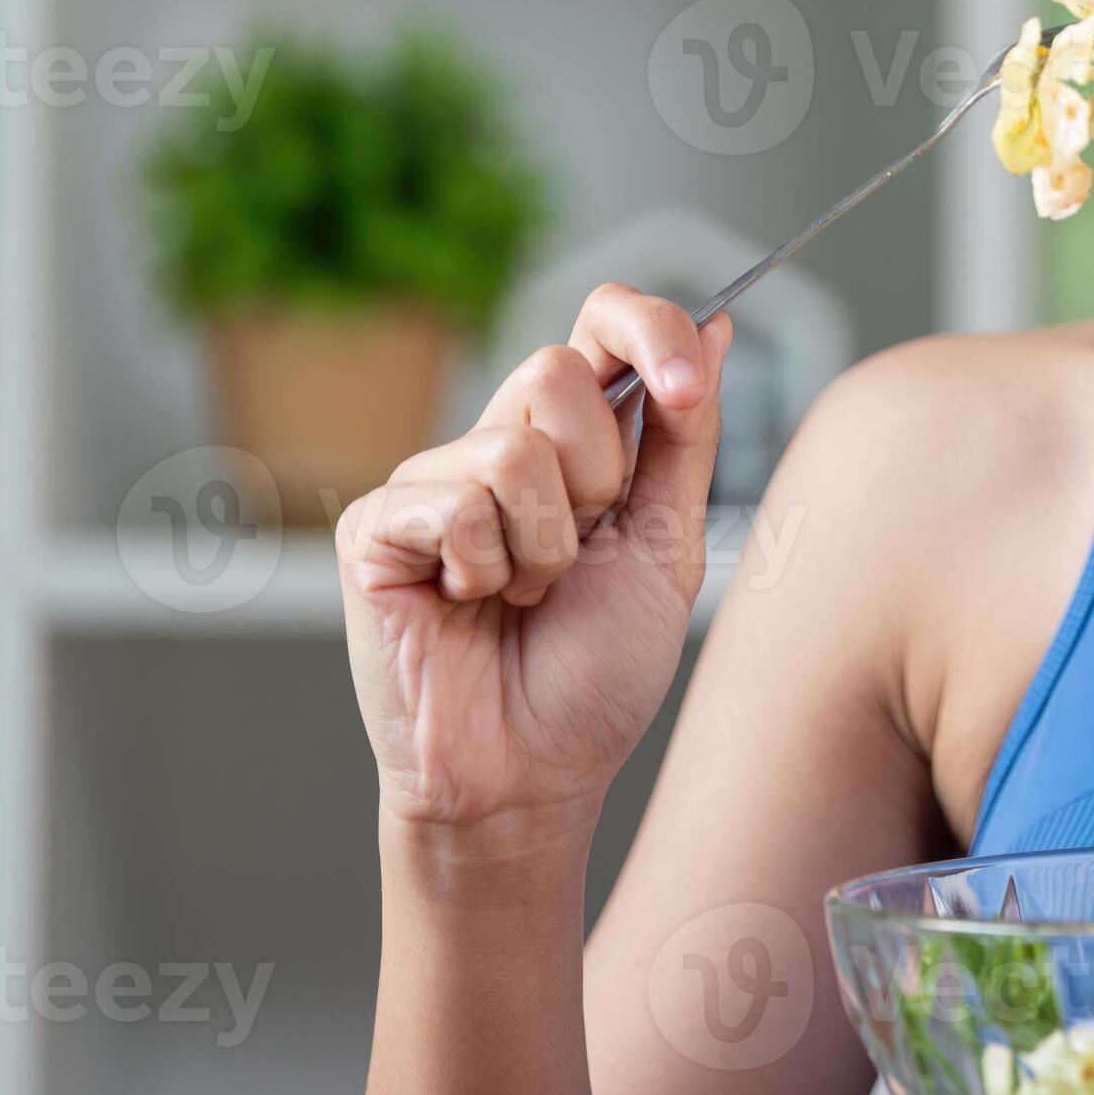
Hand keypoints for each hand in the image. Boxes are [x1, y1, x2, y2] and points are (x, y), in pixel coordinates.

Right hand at [340, 286, 734, 835]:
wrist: (534, 772)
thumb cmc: (597, 669)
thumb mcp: (668, 543)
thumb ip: (686, 436)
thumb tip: (718, 326)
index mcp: (574, 439)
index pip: (600, 322)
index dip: (646, 329)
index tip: (686, 385)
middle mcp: (497, 442)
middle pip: (557, 371)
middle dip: (598, 476)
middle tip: (578, 553)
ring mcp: (430, 481)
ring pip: (514, 448)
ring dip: (546, 546)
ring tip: (524, 596)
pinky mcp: (375, 527)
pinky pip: (455, 504)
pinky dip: (485, 570)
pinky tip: (467, 607)